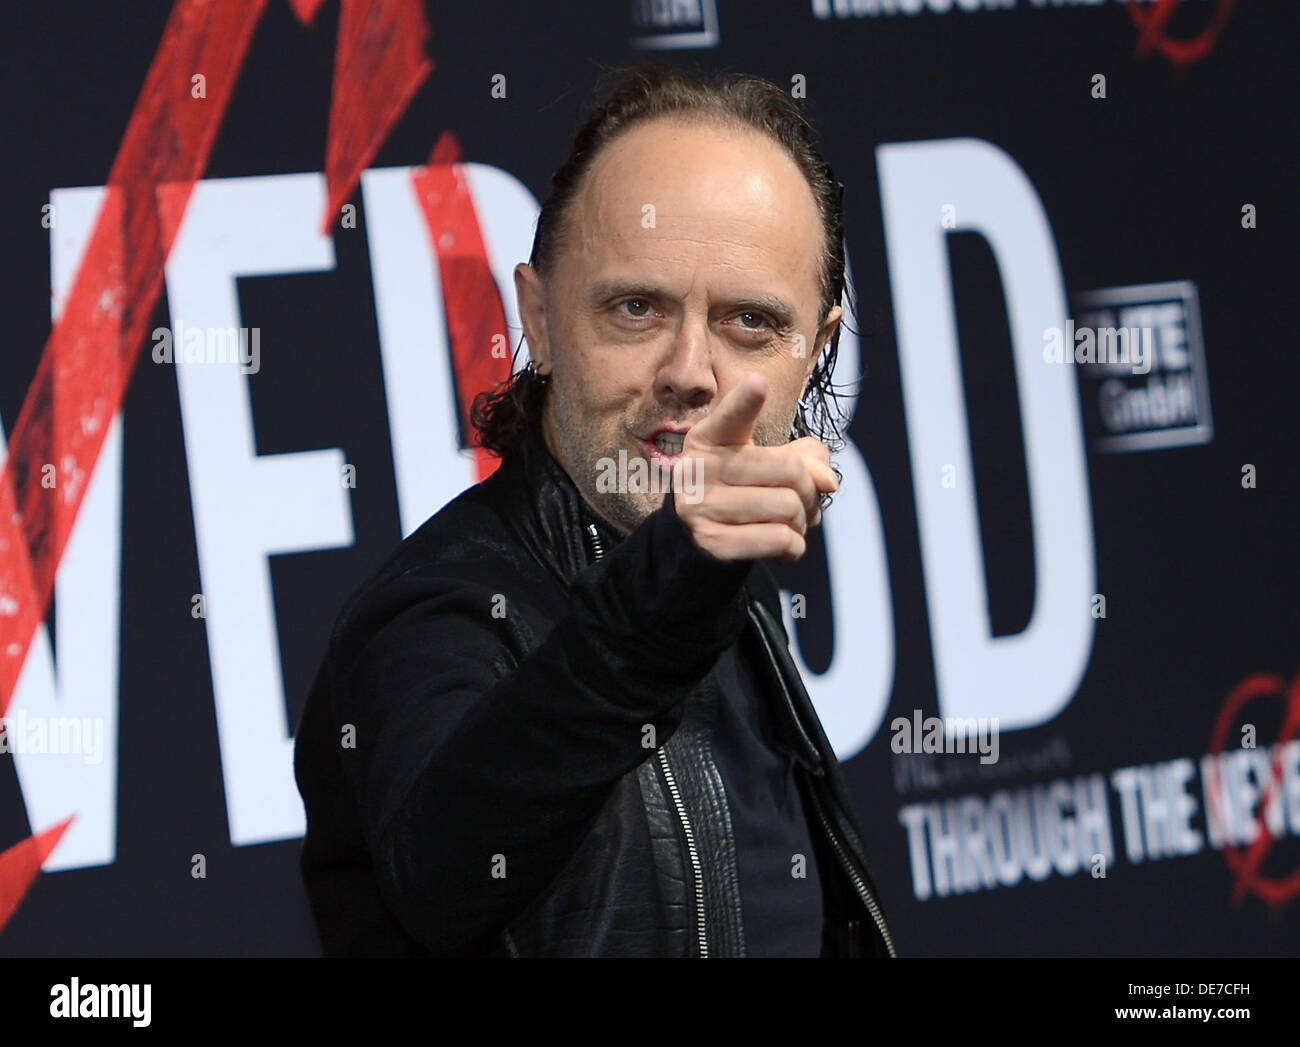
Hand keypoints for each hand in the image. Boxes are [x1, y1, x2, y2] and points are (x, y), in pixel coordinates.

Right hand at [672, 374, 837, 563]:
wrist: (704, 536)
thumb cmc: (745, 487)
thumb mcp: (769, 460)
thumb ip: (805, 457)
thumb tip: (828, 481)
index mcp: (709, 436)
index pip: (731, 416)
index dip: (746, 401)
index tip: (759, 382)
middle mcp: (697, 468)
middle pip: (789, 470)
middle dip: (810, 489)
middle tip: (804, 499)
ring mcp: (700, 507)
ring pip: (788, 507)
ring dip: (804, 520)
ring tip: (792, 521)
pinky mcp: (713, 542)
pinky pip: (781, 539)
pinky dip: (795, 546)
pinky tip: (784, 543)